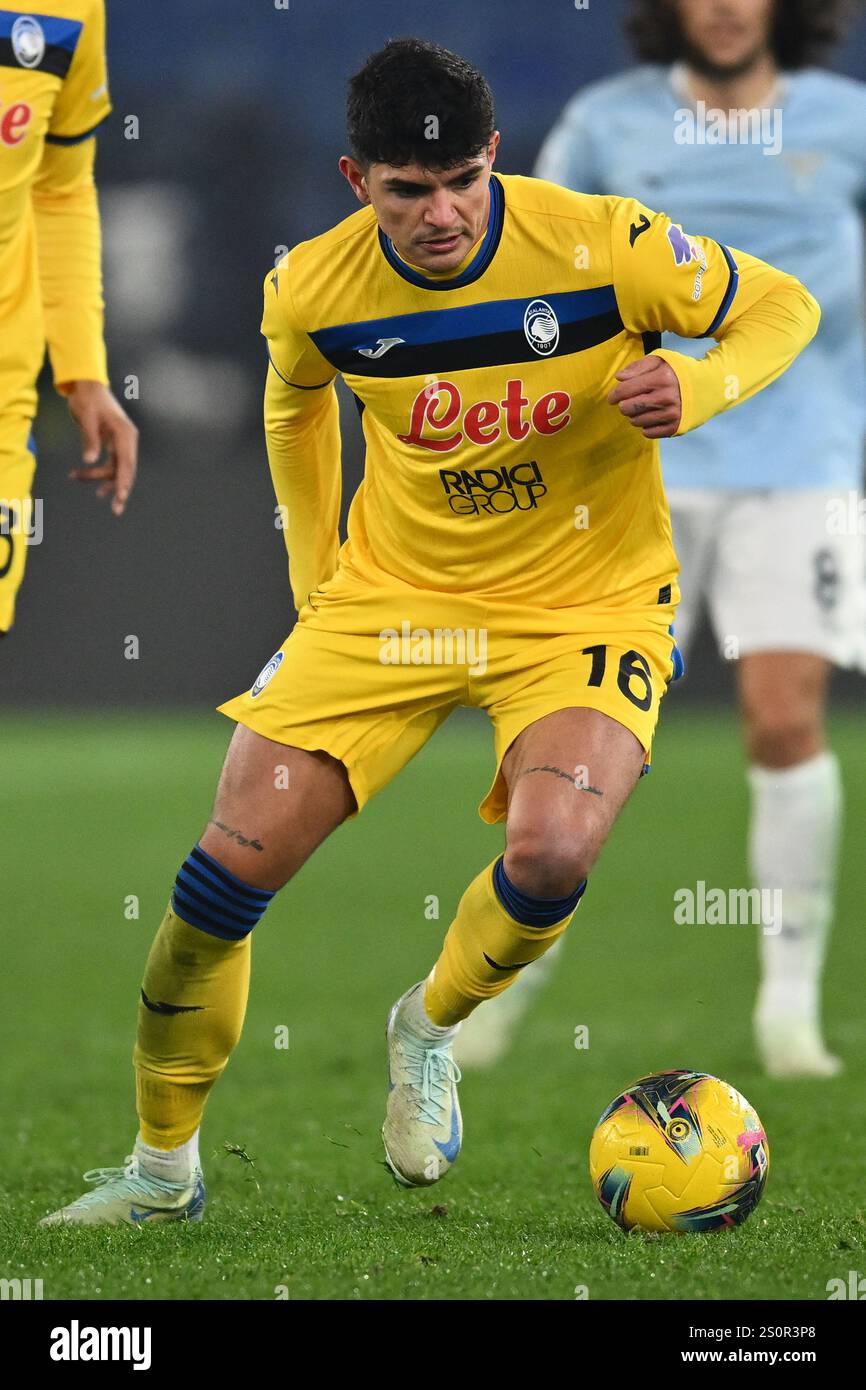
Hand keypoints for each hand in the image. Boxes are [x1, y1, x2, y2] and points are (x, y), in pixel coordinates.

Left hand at [65, 381, 138, 515]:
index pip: (127, 463)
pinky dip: (97, 472)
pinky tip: (83, 478)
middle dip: (119, 490)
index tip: (121, 497)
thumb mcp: (86, 417)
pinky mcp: (113, 445)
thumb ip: (89, 439)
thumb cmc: (87, 398)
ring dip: (98, 478)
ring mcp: (121, 444)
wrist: (86, 386)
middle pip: (126, 471)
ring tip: (75, 477)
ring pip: (115, 469)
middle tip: (116, 511)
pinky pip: (109, 464)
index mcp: (124, 434)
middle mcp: (127, 440)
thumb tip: (89, 460)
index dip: (124, 482)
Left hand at [607, 355, 681, 438]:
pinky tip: (653, 416)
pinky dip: (646, 426)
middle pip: (627, 408)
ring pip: (636, 421)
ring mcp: (671, 414)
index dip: (614, 395)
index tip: (612, 397)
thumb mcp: (661, 360)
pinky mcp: (675, 427)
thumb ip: (638, 367)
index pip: (625, 390)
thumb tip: (619, 378)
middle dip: (624, 405)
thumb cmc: (680, 371)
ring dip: (635, 415)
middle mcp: (665, 397)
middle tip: (630, 401)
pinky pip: (648, 432)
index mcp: (661, 378)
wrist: (708, 387)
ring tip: (644, 407)